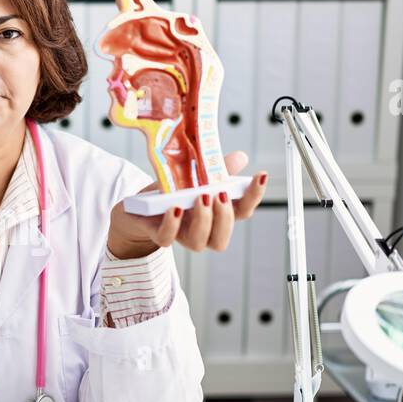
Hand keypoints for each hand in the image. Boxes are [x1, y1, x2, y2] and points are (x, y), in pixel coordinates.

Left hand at [107, 151, 266, 258]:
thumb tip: (240, 158)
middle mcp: (202, 229)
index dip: (254, 196)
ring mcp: (181, 234)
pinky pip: (166, 238)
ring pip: (198, 243)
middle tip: (220, 194)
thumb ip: (217, 168)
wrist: (141, 205)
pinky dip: (172, 225)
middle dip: (224, 218)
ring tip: (200, 198)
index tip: (260, 175)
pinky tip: (175, 209)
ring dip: (203, 221)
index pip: (242, 211)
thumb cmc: (174, 191)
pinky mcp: (158, 233)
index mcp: (216, 213)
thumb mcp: (195, 174)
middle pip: (221, 238)